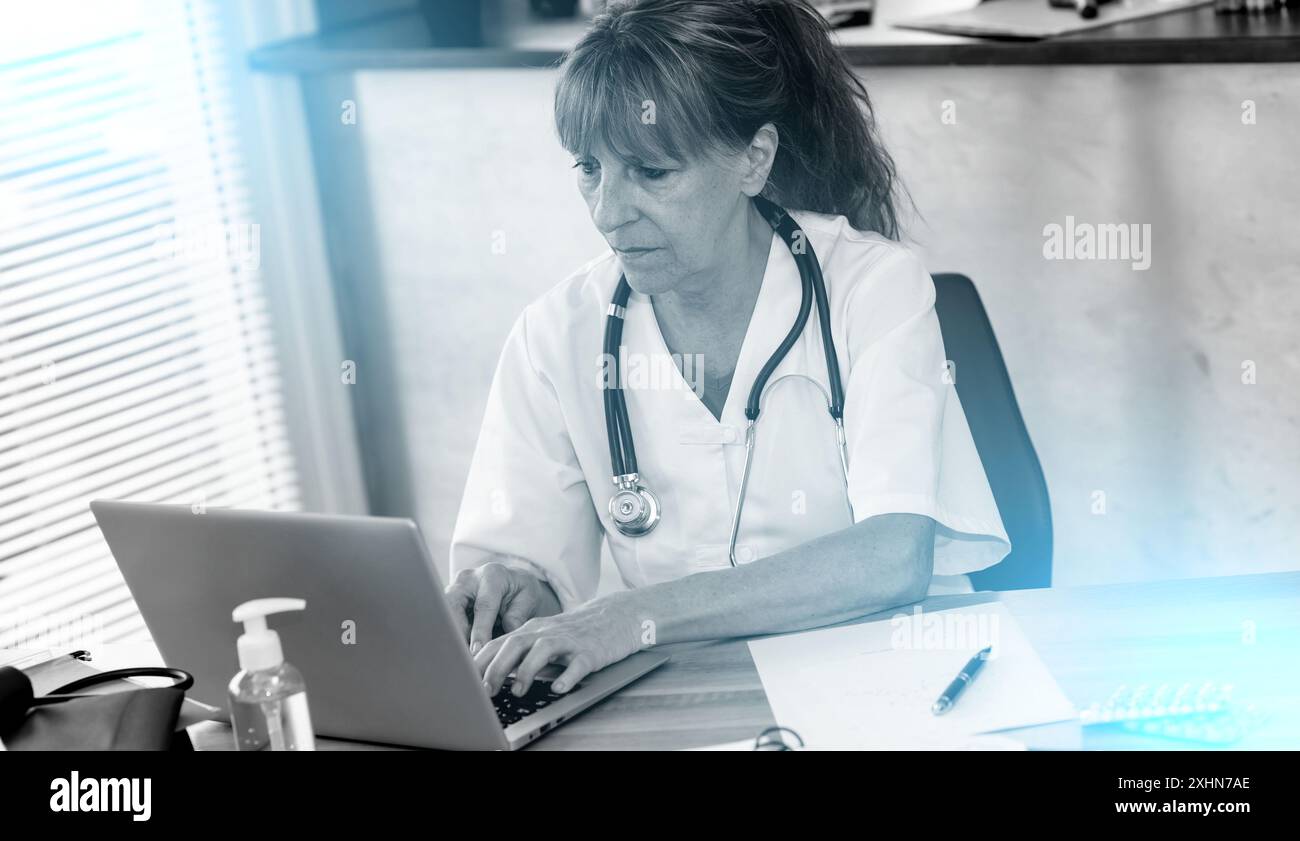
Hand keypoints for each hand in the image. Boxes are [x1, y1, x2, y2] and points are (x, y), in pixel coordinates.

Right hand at [445, 562, 561, 654]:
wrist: (511, 582)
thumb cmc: (520, 592)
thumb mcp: (528, 599)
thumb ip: (517, 617)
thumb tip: (502, 640)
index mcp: (492, 575)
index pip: (483, 606)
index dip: (480, 631)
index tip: (478, 652)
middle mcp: (468, 578)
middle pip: (454, 607)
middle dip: (457, 634)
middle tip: (464, 658)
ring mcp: (453, 588)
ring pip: (443, 614)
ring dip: (450, 637)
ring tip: (459, 658)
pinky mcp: (445, 599)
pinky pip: (442, 620)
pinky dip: (449, 636)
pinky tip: (456, 652)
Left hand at [474, 592, 645, 697]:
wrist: (616, 617)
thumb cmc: (574, 634)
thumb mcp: (543, 639)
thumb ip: (520, 654)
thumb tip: (487, 677)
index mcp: (531, 630)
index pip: (497, 643)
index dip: (479, 662)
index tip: (463, 681)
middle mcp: (546, 632)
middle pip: (514, 644)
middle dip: (496, 667)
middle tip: (485, 691)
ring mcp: (568, 640)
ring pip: (542, 649)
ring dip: (527, 671)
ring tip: (518, 691)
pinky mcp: (590, 651)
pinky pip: (577, 664)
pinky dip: (567, 677)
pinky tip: (559, 688)